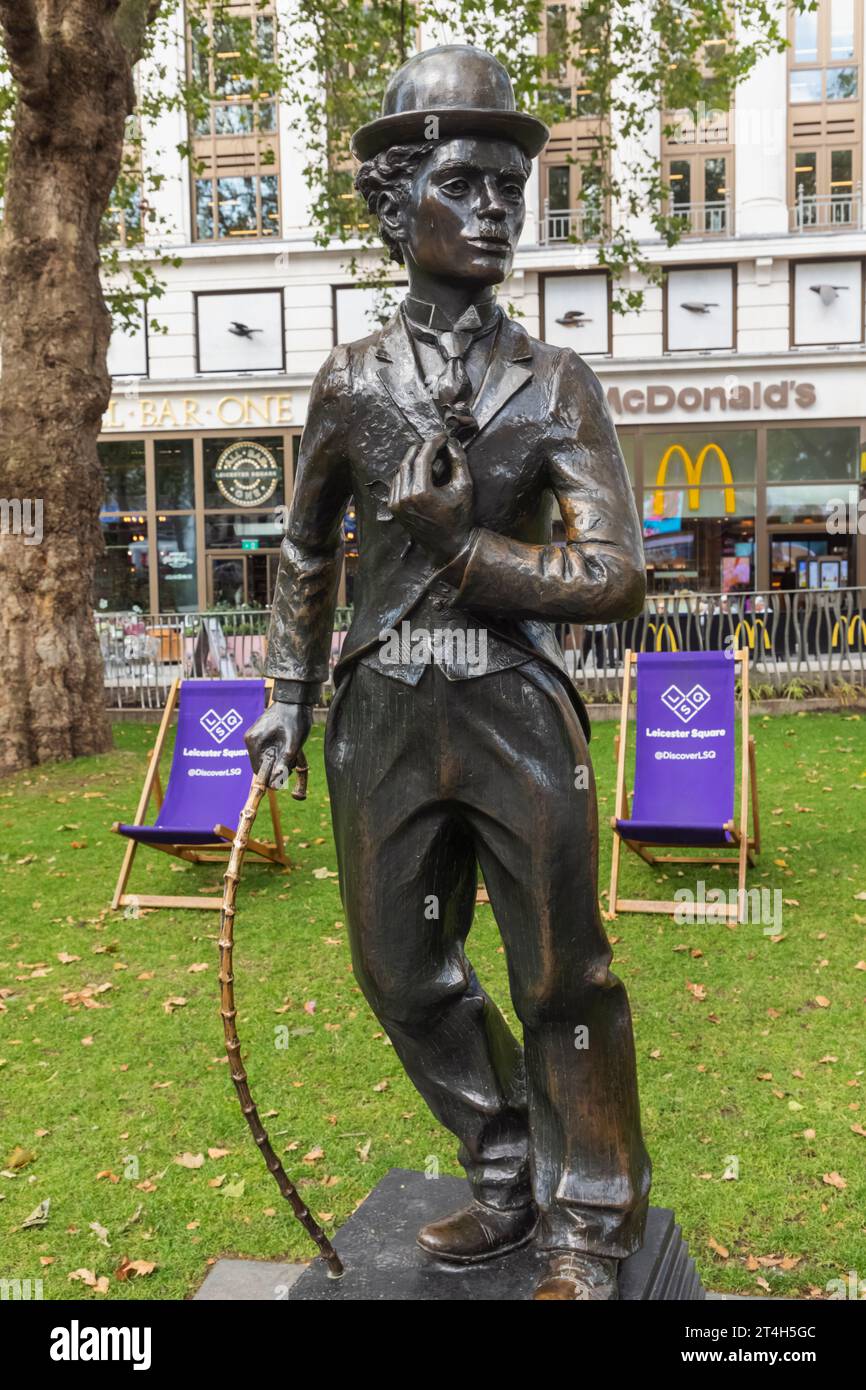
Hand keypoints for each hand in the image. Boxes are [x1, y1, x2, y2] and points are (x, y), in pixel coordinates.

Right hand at [245, 702, 310, 789]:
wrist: (296, 698)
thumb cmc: (295, 718)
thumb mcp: (292, 744)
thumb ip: (283, 764)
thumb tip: (274, 784)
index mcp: (253, 742)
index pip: (257, 770)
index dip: (272, 776)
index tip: (288, 773)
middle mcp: (250, 739)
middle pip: (261, 764)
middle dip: (277, 767)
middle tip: (293, 762)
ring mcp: (254, 735)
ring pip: (265, 757)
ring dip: (279, 760)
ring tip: (293, 753)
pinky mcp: (260, 732)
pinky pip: (267, 749)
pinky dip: (278, 752)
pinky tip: (288, 746)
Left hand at [388, 431, 473, 565]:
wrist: (450, 545)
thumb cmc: (460, 517)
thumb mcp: (464, 487)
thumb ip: (458, 461)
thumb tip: (451, 442)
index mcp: (421, 492)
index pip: (423, 457)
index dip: (434, 443)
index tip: (443, 437)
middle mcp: (404, 498)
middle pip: (408, 461)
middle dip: (422, 448)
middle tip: (435, 443)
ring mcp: (396, 504)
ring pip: (400, 471)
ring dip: (413, 459)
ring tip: (429, 455)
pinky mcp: (394, 509)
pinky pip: (396, 483)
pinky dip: (406, 473)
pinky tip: (418, 470)